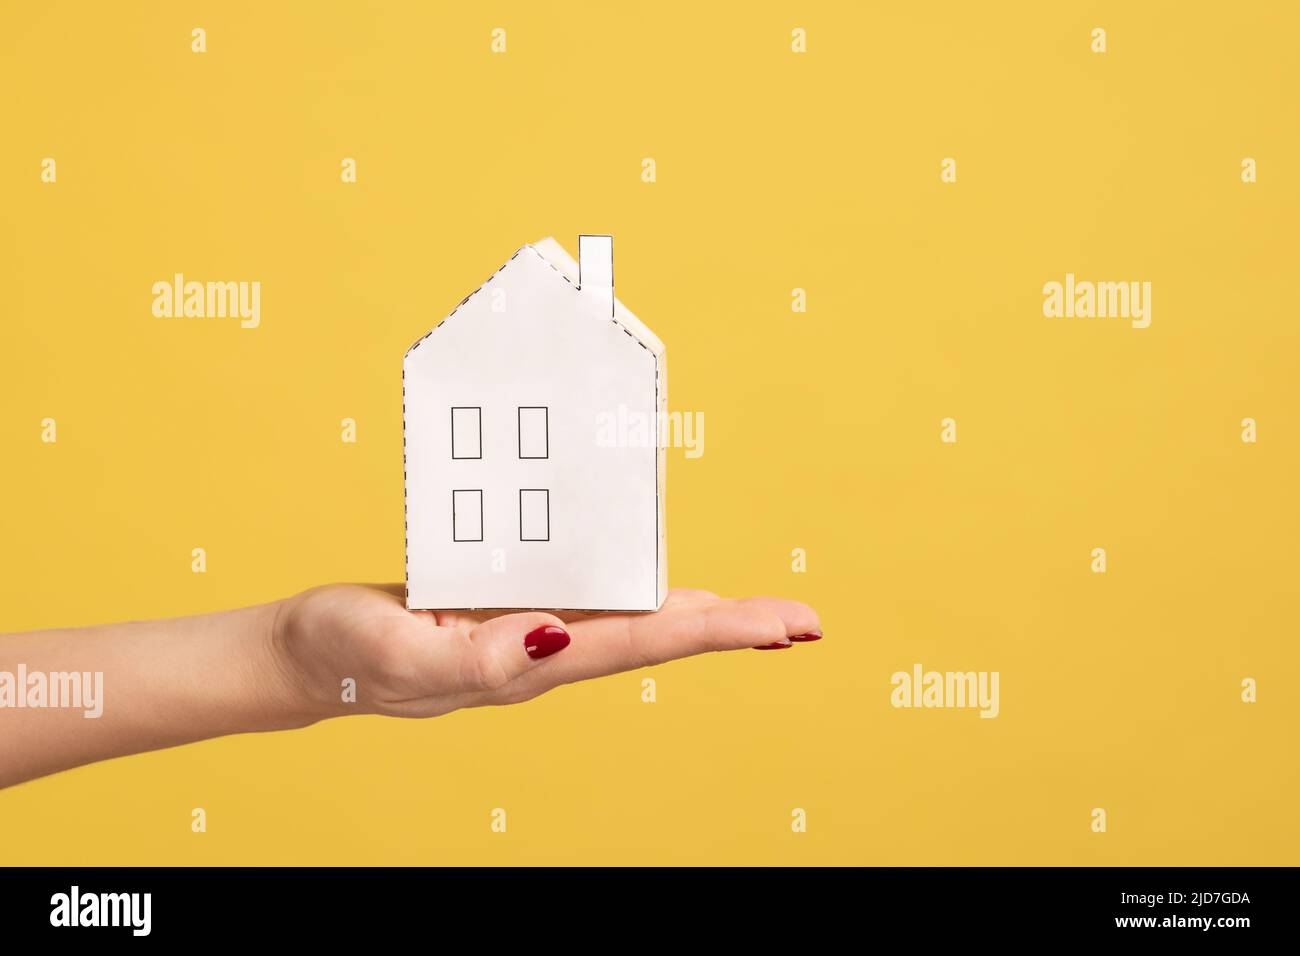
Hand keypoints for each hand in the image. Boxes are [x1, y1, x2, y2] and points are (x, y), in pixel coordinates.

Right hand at [272, 584, 822, 720]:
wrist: (309, 656)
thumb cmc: (346, 655)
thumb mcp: (397, 650)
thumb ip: (473, 655)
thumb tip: (555, 638)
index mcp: (527, 663)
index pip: (639, 643)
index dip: (713, 631)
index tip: (778, 627)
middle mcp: (543, 649)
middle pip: (653, 635)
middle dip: (730, 627)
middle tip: (804, 620)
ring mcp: (530, 630)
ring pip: (629, 617)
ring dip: (695, 612)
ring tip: (759, 611)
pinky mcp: (510, 605)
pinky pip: (587, 592)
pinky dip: (635, 584)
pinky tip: (657, 582)